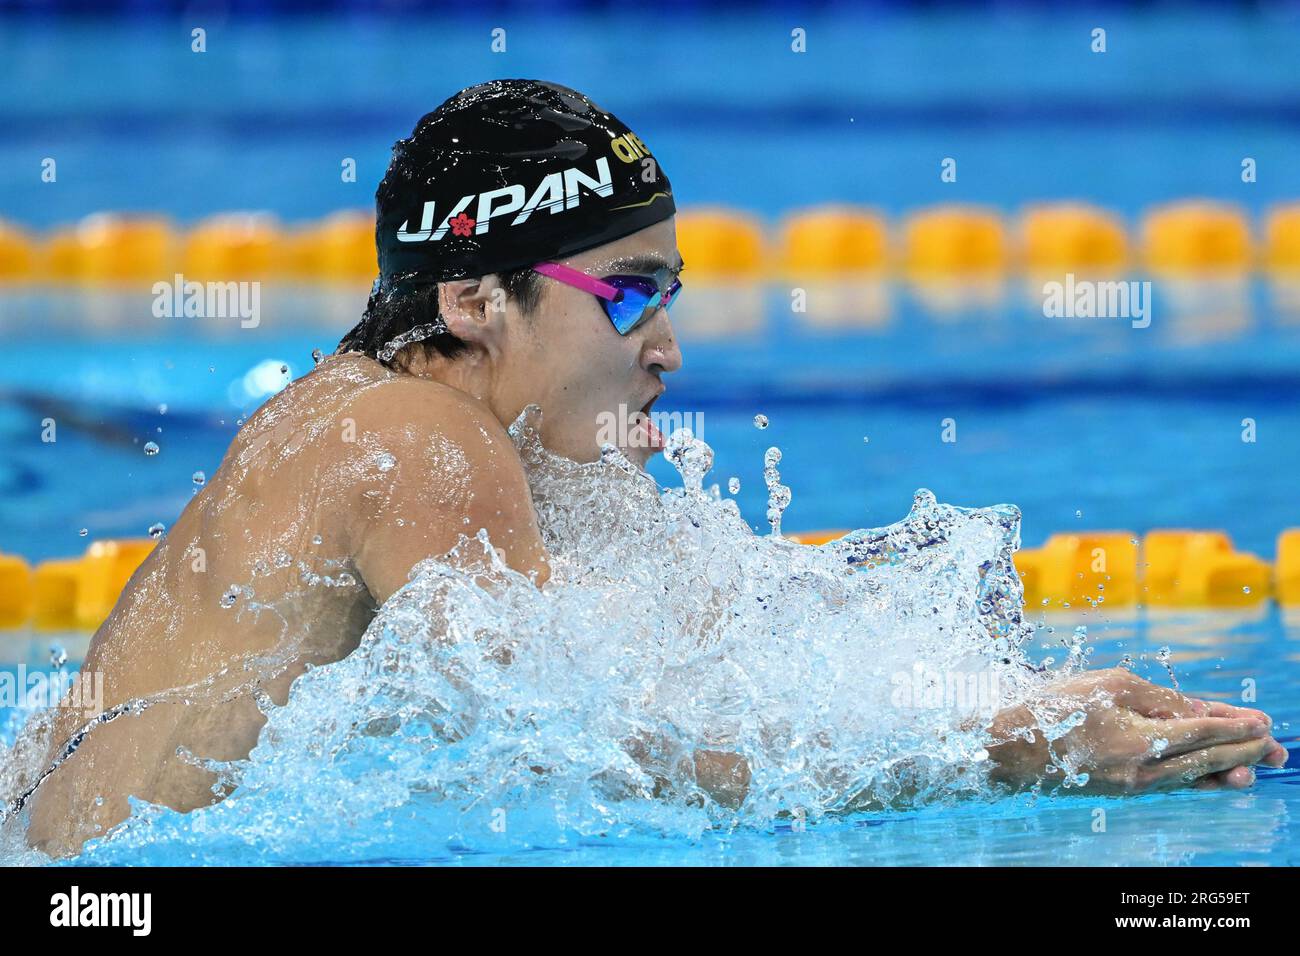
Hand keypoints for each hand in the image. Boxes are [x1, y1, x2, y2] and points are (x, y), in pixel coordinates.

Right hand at [986, 668, 1286, 793]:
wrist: (1009, 749)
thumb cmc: (1056, 707)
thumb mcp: (1110, 685)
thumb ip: (1161, 699)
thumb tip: (1202, 713)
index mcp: (1143, 740)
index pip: (1205, 732)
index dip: (1238, 726)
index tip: (1265, 722)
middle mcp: (1144, 770)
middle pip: (1206, 759)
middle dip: (1244, 752)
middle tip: (1277, 750)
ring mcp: (1133, 784)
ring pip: (1192, 777)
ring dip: (1226, 771)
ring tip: (1255, 771)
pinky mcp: (1120, 789)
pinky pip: (1169, 784)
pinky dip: (1195, 778)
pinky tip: (1208, 776)